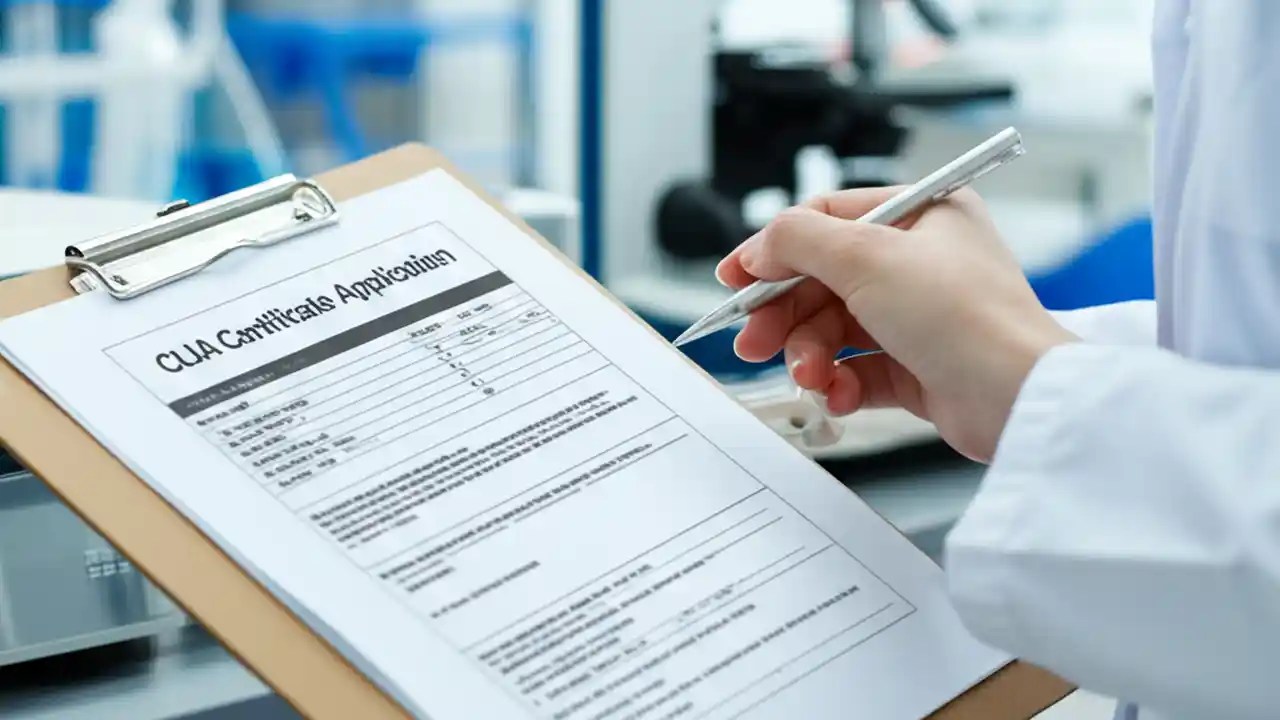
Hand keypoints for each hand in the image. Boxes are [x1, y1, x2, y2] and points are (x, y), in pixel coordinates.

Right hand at [717, 187, 1076, 461]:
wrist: (1017, 398)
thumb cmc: (965, 316)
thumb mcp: (867, 256)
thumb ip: (799, 240)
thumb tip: (760, 246)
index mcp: (920, 214)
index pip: (827, 219)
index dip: (775, 249)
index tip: (735, 278)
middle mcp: (920, 261)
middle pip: (823, 279)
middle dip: (784, 314)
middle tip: (752, 340)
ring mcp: (918, 316)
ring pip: (833, 328)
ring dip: (809, 354)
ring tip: (808, 376)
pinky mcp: (918, 367)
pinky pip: (856, 370)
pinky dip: (838, 383)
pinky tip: (837, 394)